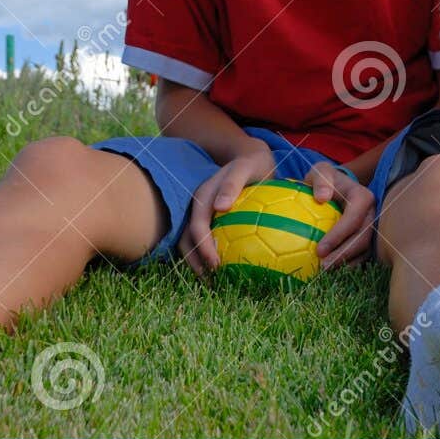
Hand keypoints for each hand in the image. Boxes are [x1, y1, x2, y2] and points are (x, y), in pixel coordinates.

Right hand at [178, 151, 271, 277]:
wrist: (251, 157)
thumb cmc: (251, 163)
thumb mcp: (244, 168)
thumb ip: (232, 184)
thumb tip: (221, 206)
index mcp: (202, 197)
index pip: (196, 227)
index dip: (202, 247)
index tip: (215, 264)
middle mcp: (198, 208)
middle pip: (188, 239)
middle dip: (195, 261)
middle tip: (210, 281)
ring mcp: (203, 215)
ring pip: (193, 242)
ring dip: (199, 261)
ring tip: (213, 281)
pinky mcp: (211, 220)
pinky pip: (207, 239)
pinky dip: (210, 254)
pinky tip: (226, 268)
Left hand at [307, 162, 375, 270]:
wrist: (337, 185)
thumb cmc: (325, 180)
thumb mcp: (321, 171)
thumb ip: (321, 180)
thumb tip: (320, 197)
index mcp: (364, 198)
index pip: (353, 219)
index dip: (338, 236)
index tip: (319, 250)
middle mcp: (373, 214)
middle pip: (363, 238)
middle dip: (344, 254)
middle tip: (323, 267)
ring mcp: (373, 228)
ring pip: (365, 250)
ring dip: (347, 263)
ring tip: (326, 273)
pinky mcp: (369, 238)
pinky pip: (362, 255)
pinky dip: (348, 264)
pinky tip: (331, 273)